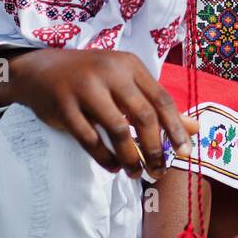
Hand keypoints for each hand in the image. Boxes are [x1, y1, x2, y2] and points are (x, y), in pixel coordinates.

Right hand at [0, 47, 198, 178]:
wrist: (41, 69)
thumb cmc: (91, 78)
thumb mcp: (125, 82)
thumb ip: (157, 105)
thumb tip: (195, 129)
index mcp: (129, 65)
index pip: (161, 98)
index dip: (175, 128)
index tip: (185, 153)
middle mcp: (110, 73)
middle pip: (142, 116)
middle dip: (155, 148)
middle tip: (159, 170)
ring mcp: (85, 88)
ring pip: (117, 130)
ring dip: (130, 157)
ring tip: (135, 173)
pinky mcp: (64, 106)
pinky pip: (89, 139)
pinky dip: (104, 157)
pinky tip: (113, 167)